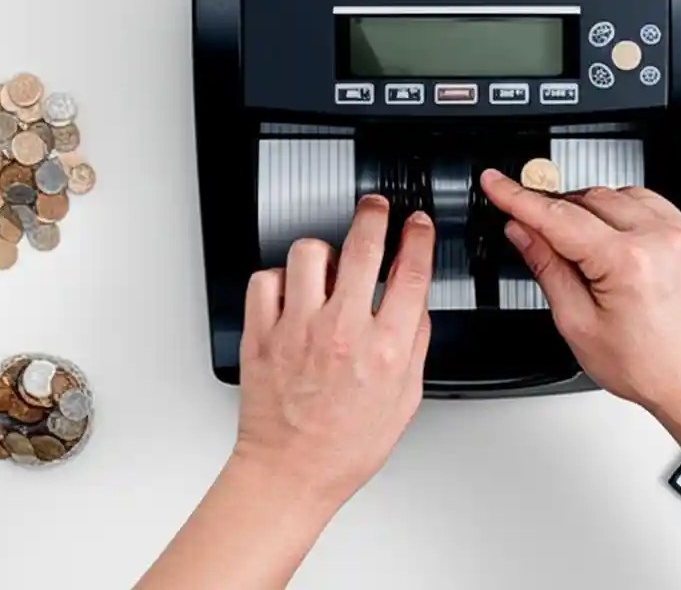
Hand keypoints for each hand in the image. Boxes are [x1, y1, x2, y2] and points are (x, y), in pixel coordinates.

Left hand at [233, 195, 434, 505]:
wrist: (292, 472)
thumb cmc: (345, 445)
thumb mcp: (405, 399)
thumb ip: (414, 345)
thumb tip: (417, 302)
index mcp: (385, 349)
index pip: (411, 271)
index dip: (419, 236)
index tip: (417, 225)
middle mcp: (342, 332)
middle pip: (364, 245)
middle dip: (375, 214)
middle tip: (375, 207)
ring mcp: (297, 330)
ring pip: (309, 253)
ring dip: (323, 252)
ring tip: (327, 266)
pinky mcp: (262, 335)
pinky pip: (267, 279)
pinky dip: (280, 280)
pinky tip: (292, 293)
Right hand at [480, 170, 680, 411]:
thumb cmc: (646, 365)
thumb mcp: (578, 323)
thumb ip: (547, 268)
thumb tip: (522, 232)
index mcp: (626, 262)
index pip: (557, 217)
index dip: (517, 197)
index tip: (495, 183)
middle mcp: (656, 238)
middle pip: (584, 200)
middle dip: (553, 213)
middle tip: (533, 238)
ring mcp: (676, 233)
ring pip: (613, 194)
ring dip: (586, 210)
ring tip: (578, 250)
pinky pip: (644, 200)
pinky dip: (618, 208)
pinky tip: (608, 234)